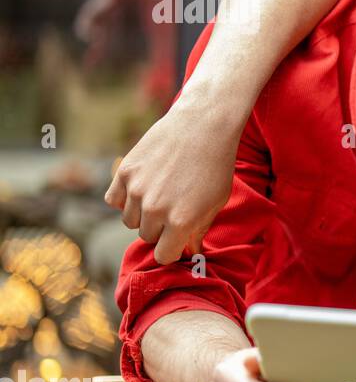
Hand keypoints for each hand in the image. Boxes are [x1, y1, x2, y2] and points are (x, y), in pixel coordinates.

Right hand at [105, 101, 237, 263]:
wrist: (203, 125)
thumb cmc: (216, 166)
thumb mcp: (216, 202)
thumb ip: (199, 229)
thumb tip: (191, 252)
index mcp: (180, 221)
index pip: (163, 256)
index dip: (171, 248)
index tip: (178, 238)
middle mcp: (155, 209)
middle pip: (147, 236)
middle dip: (159, 229)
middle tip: (174, 208)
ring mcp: (136, 190)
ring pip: (129, 220)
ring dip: (142, 213)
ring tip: (161, 193)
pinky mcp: (124, 172)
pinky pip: (113, 200)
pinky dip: (124, 198)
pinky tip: (142, 186)